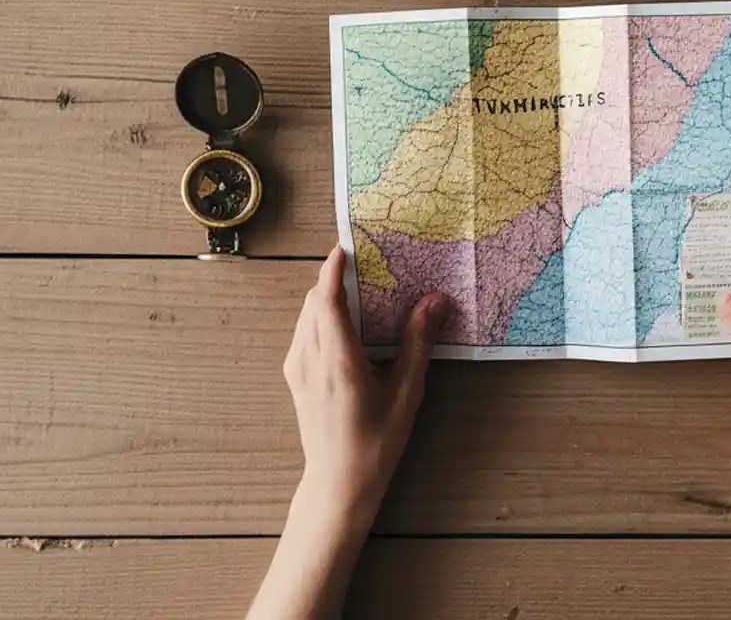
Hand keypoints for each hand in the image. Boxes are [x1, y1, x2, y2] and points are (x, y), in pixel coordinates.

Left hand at [283, 246, 449, 516]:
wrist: (339, 481)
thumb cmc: (377, 440)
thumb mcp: (405, 391)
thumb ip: (417, 341)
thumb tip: (435, 300)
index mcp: (338, 359)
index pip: (327, 300)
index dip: (333, 269)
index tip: (345, 247)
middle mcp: (310, 358)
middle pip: (313, 302)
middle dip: (333, 279)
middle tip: (361, 264)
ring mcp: (297, 368)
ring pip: (306, 317)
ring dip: (326, 298)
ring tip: (355, 288)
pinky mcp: (295, 377)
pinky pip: (304, 333)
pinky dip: (320, 317)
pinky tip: (344, 324)